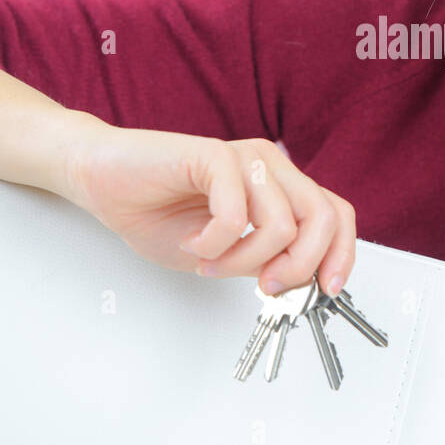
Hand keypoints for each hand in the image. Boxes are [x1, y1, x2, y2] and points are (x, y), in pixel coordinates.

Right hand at [62, 125, 355, 296]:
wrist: (103, 181)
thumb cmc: (155, 212)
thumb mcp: (225, 254)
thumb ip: (264, 261)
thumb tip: (299, 285)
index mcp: (280, 186)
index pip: (336, 214)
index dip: (341, 254)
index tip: (326, 290)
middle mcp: (271, 166)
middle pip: (323, 218)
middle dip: (299, 267)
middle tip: (265, 287)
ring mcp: (246, 157)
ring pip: (282, 225)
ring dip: (244, 261)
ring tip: (209, 262)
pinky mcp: (216, 155)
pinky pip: (236, 217)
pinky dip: (214, 244)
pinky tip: (194, 242)